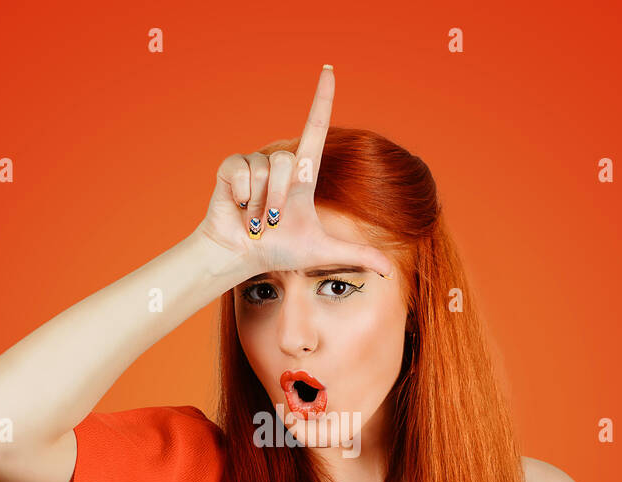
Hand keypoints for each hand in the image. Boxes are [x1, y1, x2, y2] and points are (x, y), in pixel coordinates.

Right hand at [194, 65, 396, 280]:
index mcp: (303, 175)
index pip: (315, 128)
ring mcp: (254, 164)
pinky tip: (239, 209)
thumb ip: (357, 255)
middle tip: (274, 223)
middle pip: (289, 161)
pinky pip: (243, 170)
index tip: (329, 70)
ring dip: (262, 203)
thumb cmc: (279, 251)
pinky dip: (243, 196)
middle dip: (281, 200)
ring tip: (255, 220)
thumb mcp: (323, 251)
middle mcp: (280, 165)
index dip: (322, 100)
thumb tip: (390, 271)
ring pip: (267, 168)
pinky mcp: (232, 167)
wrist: (241, 257)